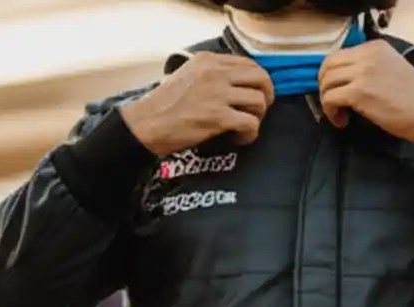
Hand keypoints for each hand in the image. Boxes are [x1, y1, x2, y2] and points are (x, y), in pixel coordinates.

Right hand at [121, 53, 274, 155]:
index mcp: (208, 61)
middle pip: (261, 78)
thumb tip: (234, 83)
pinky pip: (250, 123)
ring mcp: (218, 94)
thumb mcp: (187, 75)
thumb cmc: (163, 104)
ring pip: (259, 101)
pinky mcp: (218, 117)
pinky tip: (239, 138)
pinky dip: (250, 134)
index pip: (248, 64)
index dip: (257, 81)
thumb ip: (210, 74)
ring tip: (245, 126)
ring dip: (258, 117)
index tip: (254, 93)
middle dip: (266, 95)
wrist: (147, 123)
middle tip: (260, 110)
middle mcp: (216, 73)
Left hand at [319, 41, 413, 142]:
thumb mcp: (391, 68)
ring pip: (326, 82)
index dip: (332, 75)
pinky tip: (342, 121)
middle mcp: (366, 55)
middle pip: (328, 66)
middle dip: (325, 86)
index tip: (338, 90)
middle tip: (333, 103)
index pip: (339, 55)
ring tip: (340, 114)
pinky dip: (331, 112)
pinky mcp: (358, 92)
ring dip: (327, 101)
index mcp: (375, 47)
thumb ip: (369, 67)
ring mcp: (362, 72)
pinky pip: (330, 99)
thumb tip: (344, 79)